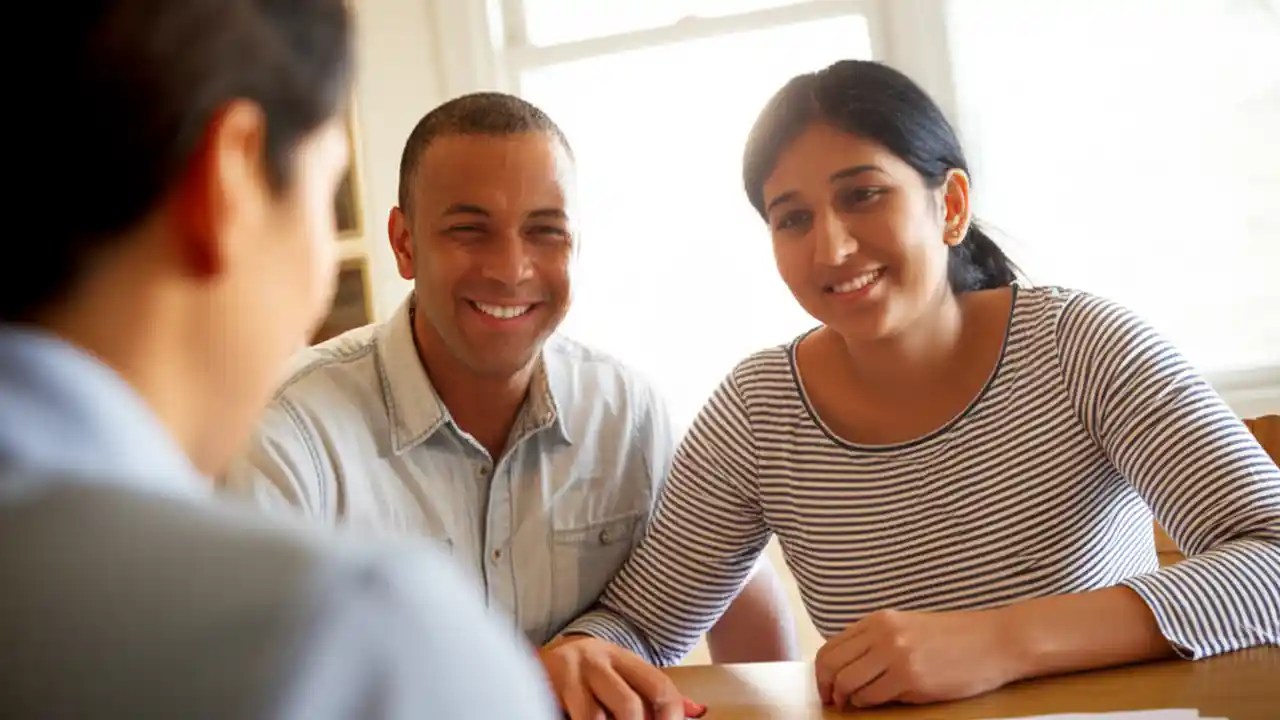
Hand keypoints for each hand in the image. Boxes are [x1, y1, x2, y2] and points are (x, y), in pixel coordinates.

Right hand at [538, 635, 706, 719]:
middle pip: (629, 706)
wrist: (535, 659)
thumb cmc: (587, 676)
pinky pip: (571, 718)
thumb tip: (696, 712)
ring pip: (596, 719)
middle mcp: (597, 659)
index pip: (659, 687)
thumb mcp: (620, 676)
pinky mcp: (544, 687)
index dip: (671, 719)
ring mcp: (569, 673)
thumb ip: (653, 695)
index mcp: (623, 657)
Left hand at [814, 608, 1019, 708]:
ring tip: (854, 705)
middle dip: (826, 688)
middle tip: (832, 702)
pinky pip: (873, 697)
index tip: (825, 687)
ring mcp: (896, 655)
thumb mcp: (908, 627)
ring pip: (848, 683)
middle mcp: (883, 634)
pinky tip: (878, 702)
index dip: (821, 672)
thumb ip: (877, 642)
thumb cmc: (956, 638)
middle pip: (831, 665)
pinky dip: (869, 704)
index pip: (831, 647)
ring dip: (846, 699)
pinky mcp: (911, 677)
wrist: (996, 641)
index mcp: (879, 620)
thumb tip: (847, 669)